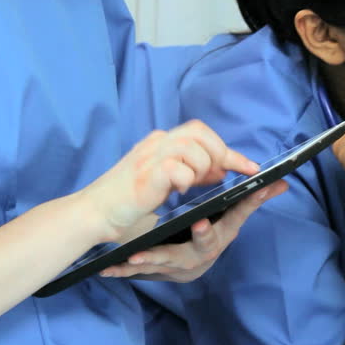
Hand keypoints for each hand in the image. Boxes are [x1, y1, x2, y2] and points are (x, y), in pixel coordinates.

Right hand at [80, 120, 260, 242]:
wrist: (95, 212)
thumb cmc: (128, 200)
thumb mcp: (165, 182)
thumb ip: (192, 172)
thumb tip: (221, 169)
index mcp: (161, 142)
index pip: (201, 132)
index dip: (229, 149)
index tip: (250, 167)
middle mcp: (156, 143)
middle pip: (200, 132)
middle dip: (219, 155)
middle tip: (220, 177)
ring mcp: (150, 156)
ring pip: (192, 147)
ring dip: (200, 168)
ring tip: (190, 186)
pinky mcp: (146, 173)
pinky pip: (178, 167)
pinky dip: (185, 179)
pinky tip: (178, 191)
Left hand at [100, 179, 287, 281]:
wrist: (187, 267)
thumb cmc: (209, 237)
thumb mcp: (231, 221)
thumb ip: (252, 202)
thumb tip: (281, 182)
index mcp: (216, 239)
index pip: (222, 231)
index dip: (212, 228)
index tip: (201, 223)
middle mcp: (198, 256)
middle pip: (194, 252)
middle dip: (182, 246)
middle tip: (174, 236)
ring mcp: (176, 266)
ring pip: (162, 264)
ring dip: (146, 261)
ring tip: (131, 256)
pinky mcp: (154, 271)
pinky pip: (138, 273)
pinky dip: (123, 271)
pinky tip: (106, 269)